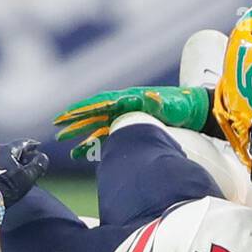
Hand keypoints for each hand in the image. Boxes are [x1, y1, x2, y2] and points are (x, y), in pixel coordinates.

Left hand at [0, 140, 48, 207]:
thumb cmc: (5, 189)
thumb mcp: (28, 178)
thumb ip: (39, 165)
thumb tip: (42, 156)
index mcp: (6, 149)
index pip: (23, 143)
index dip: (32, 146)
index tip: (36, 148)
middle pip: (6, 150)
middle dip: (13, 156)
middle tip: (20, 164)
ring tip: (1, 172)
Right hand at [54, 85, 211, 159]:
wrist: (194, 110)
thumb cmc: (182, 106)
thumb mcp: (171, 104)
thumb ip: (158, 103)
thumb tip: (149, 97)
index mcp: (130, 99)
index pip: (101, 103)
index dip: (83, 108)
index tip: (66, 114)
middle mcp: (124, 107)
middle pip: (95, 115)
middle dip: (76, 122)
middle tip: (57, 129)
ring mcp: (127, 117)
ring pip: (99, 127)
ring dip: (83, 136)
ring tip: (68, 147)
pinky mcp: (132, 127)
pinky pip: (109, 136)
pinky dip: (96, 144)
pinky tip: (84, 155)